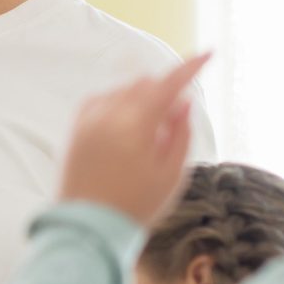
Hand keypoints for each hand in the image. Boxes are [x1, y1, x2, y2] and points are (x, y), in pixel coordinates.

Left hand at [59, 53, 209, 225]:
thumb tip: (182, 103)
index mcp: (135, 124)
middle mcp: (108, 114)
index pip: (168, 84)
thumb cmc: (134, 207)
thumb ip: (181, 133)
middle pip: (145, 84)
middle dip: (164, 93)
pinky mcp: (75, 130)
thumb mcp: (171, 175)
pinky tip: (124, 130)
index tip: (208, 54)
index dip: (190, 67)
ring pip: (123, 91)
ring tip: (145, 139)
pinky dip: (117, 106)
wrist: (89, 229)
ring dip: (141, 100)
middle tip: (172, 125)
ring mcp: (88, 120)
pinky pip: (102, 101)